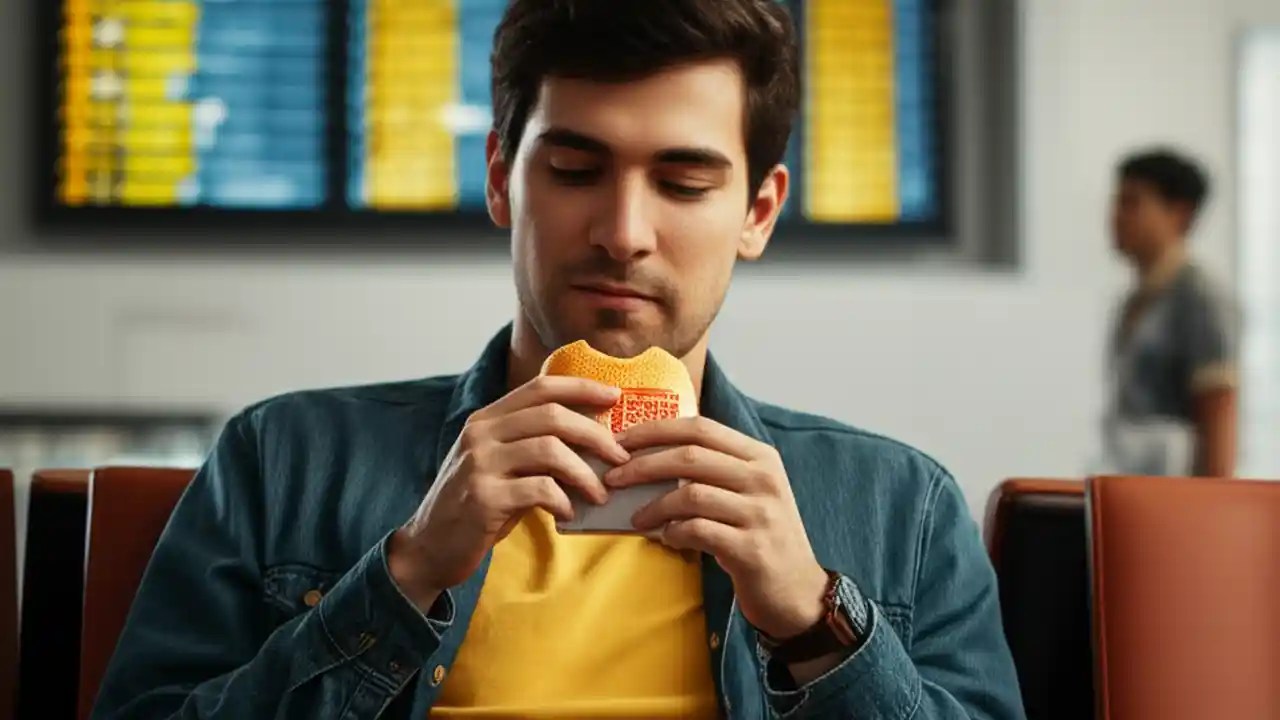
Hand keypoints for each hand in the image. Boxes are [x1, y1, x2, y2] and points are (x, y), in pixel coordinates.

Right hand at [388, 376, 628, 611]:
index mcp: (486, 419)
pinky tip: (569, 514)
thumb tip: (594, 437)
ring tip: (599, 495)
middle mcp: (480, 434)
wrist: (429, 547)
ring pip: (551, 450)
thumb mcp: (499, 465)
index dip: (582, 388)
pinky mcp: (483, 498)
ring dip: (586, 474)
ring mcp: (479, 464)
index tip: (616, 397)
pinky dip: (564, 501)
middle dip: (596, 435)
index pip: (541, 387)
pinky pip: (540, 489)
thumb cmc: (476, 506)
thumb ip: (531, 445)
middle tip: (619, 458)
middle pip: (553, 416)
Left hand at [604, 417, 827, 640]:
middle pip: (690, 456)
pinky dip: (674, 532)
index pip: (700, 427)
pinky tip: (666, 538)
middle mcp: (763, 479)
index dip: (655, 430)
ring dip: (654, 505)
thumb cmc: (761, 537)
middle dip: (642, 464)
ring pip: (691, 494)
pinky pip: (698, 531)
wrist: (798, 592)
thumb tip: (648, 457)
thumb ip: (713, 471)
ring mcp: (760, 513)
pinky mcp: (752, 548)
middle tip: (612, 478)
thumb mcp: (747, 493)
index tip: (620, 440)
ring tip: (636, 518)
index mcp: (760, 457)